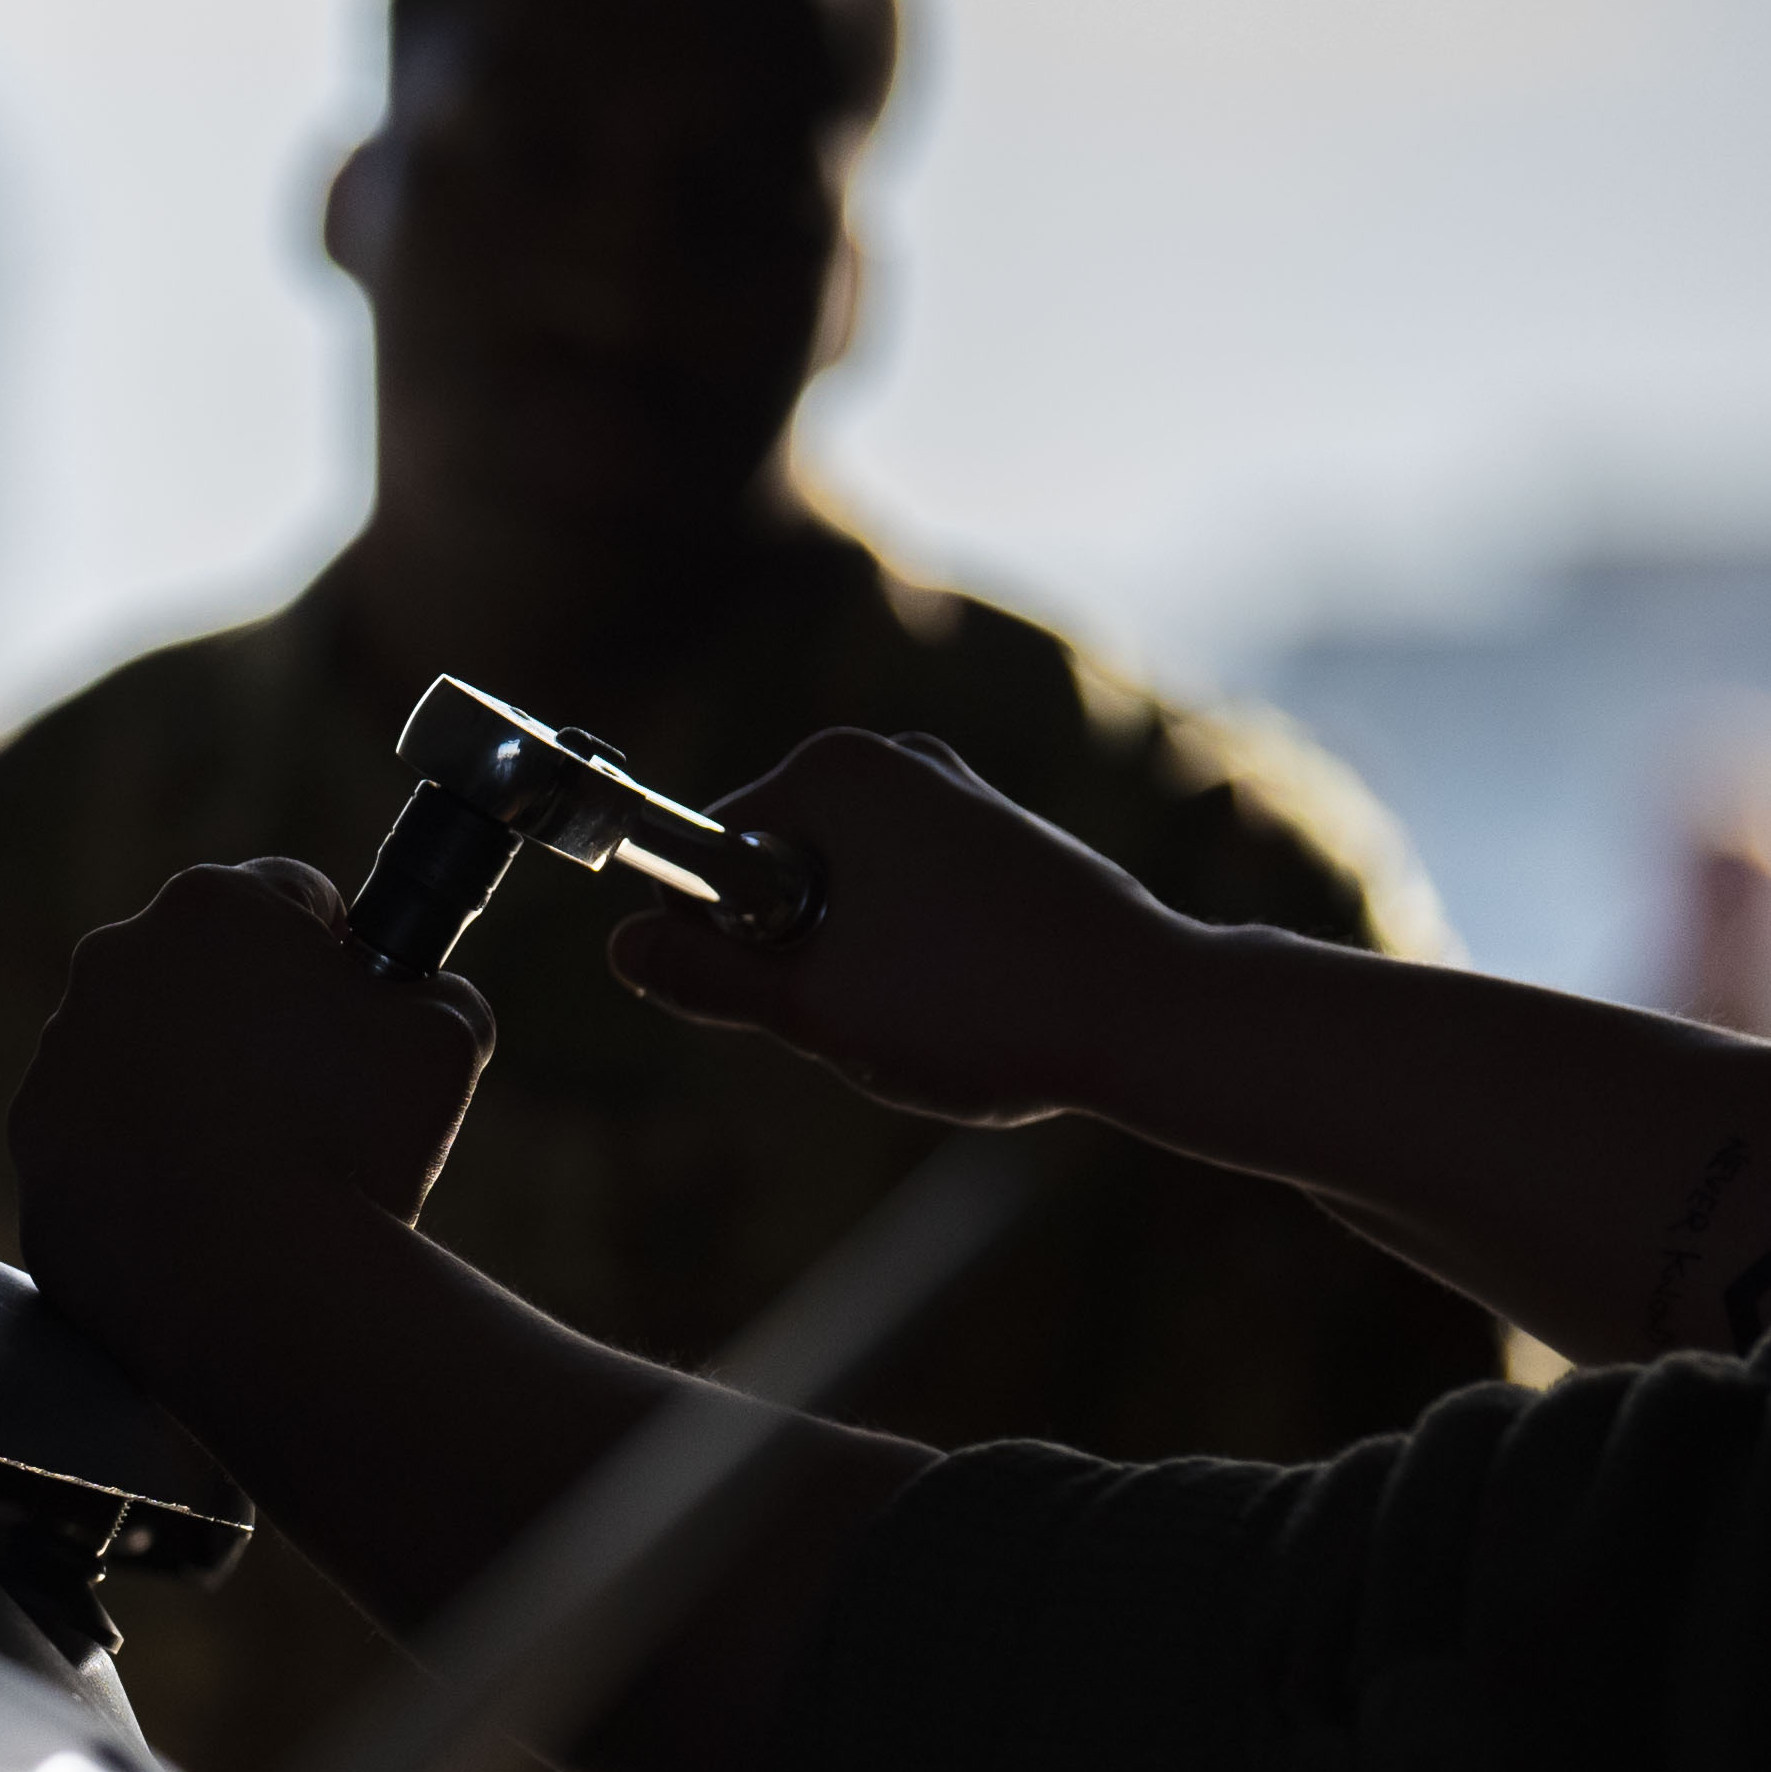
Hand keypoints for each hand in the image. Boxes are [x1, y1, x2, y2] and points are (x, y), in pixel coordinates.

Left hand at [1, 857, 490, 1350]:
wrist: (251, 1285)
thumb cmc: (352, 1143)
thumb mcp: (449, 1035)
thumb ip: (435, 988)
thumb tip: (419, 997)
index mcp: (212, 905)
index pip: (293, 899)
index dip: (337, 956)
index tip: (356, 1012)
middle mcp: (114, 961)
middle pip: (205, 974)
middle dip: (254, 1017)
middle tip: (311, 1098)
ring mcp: (60, 1055)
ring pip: (144, 1055)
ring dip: (192, 1090)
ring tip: (258, 1165)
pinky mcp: (34, 1146)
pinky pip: (103, 1139)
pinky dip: (145, 1163)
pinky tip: (204, 1207)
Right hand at [602, 731, 1187, 1126]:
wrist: (1148, 1014)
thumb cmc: (974, 1005)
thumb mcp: (810, 1006)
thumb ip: (701, 975)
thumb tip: (622, 950)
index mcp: (831, 770)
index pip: (704, 863)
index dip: (724, 952)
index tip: (793, 999)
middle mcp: (892, 757)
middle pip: (773, 881)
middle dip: (797, 960)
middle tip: (866, 1014)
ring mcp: (952, 793)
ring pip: (843, 903)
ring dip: (858, 970)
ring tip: (931, 1009)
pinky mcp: (998, 839)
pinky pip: (905, 905)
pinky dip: (916, 961)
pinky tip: (972, 1001)